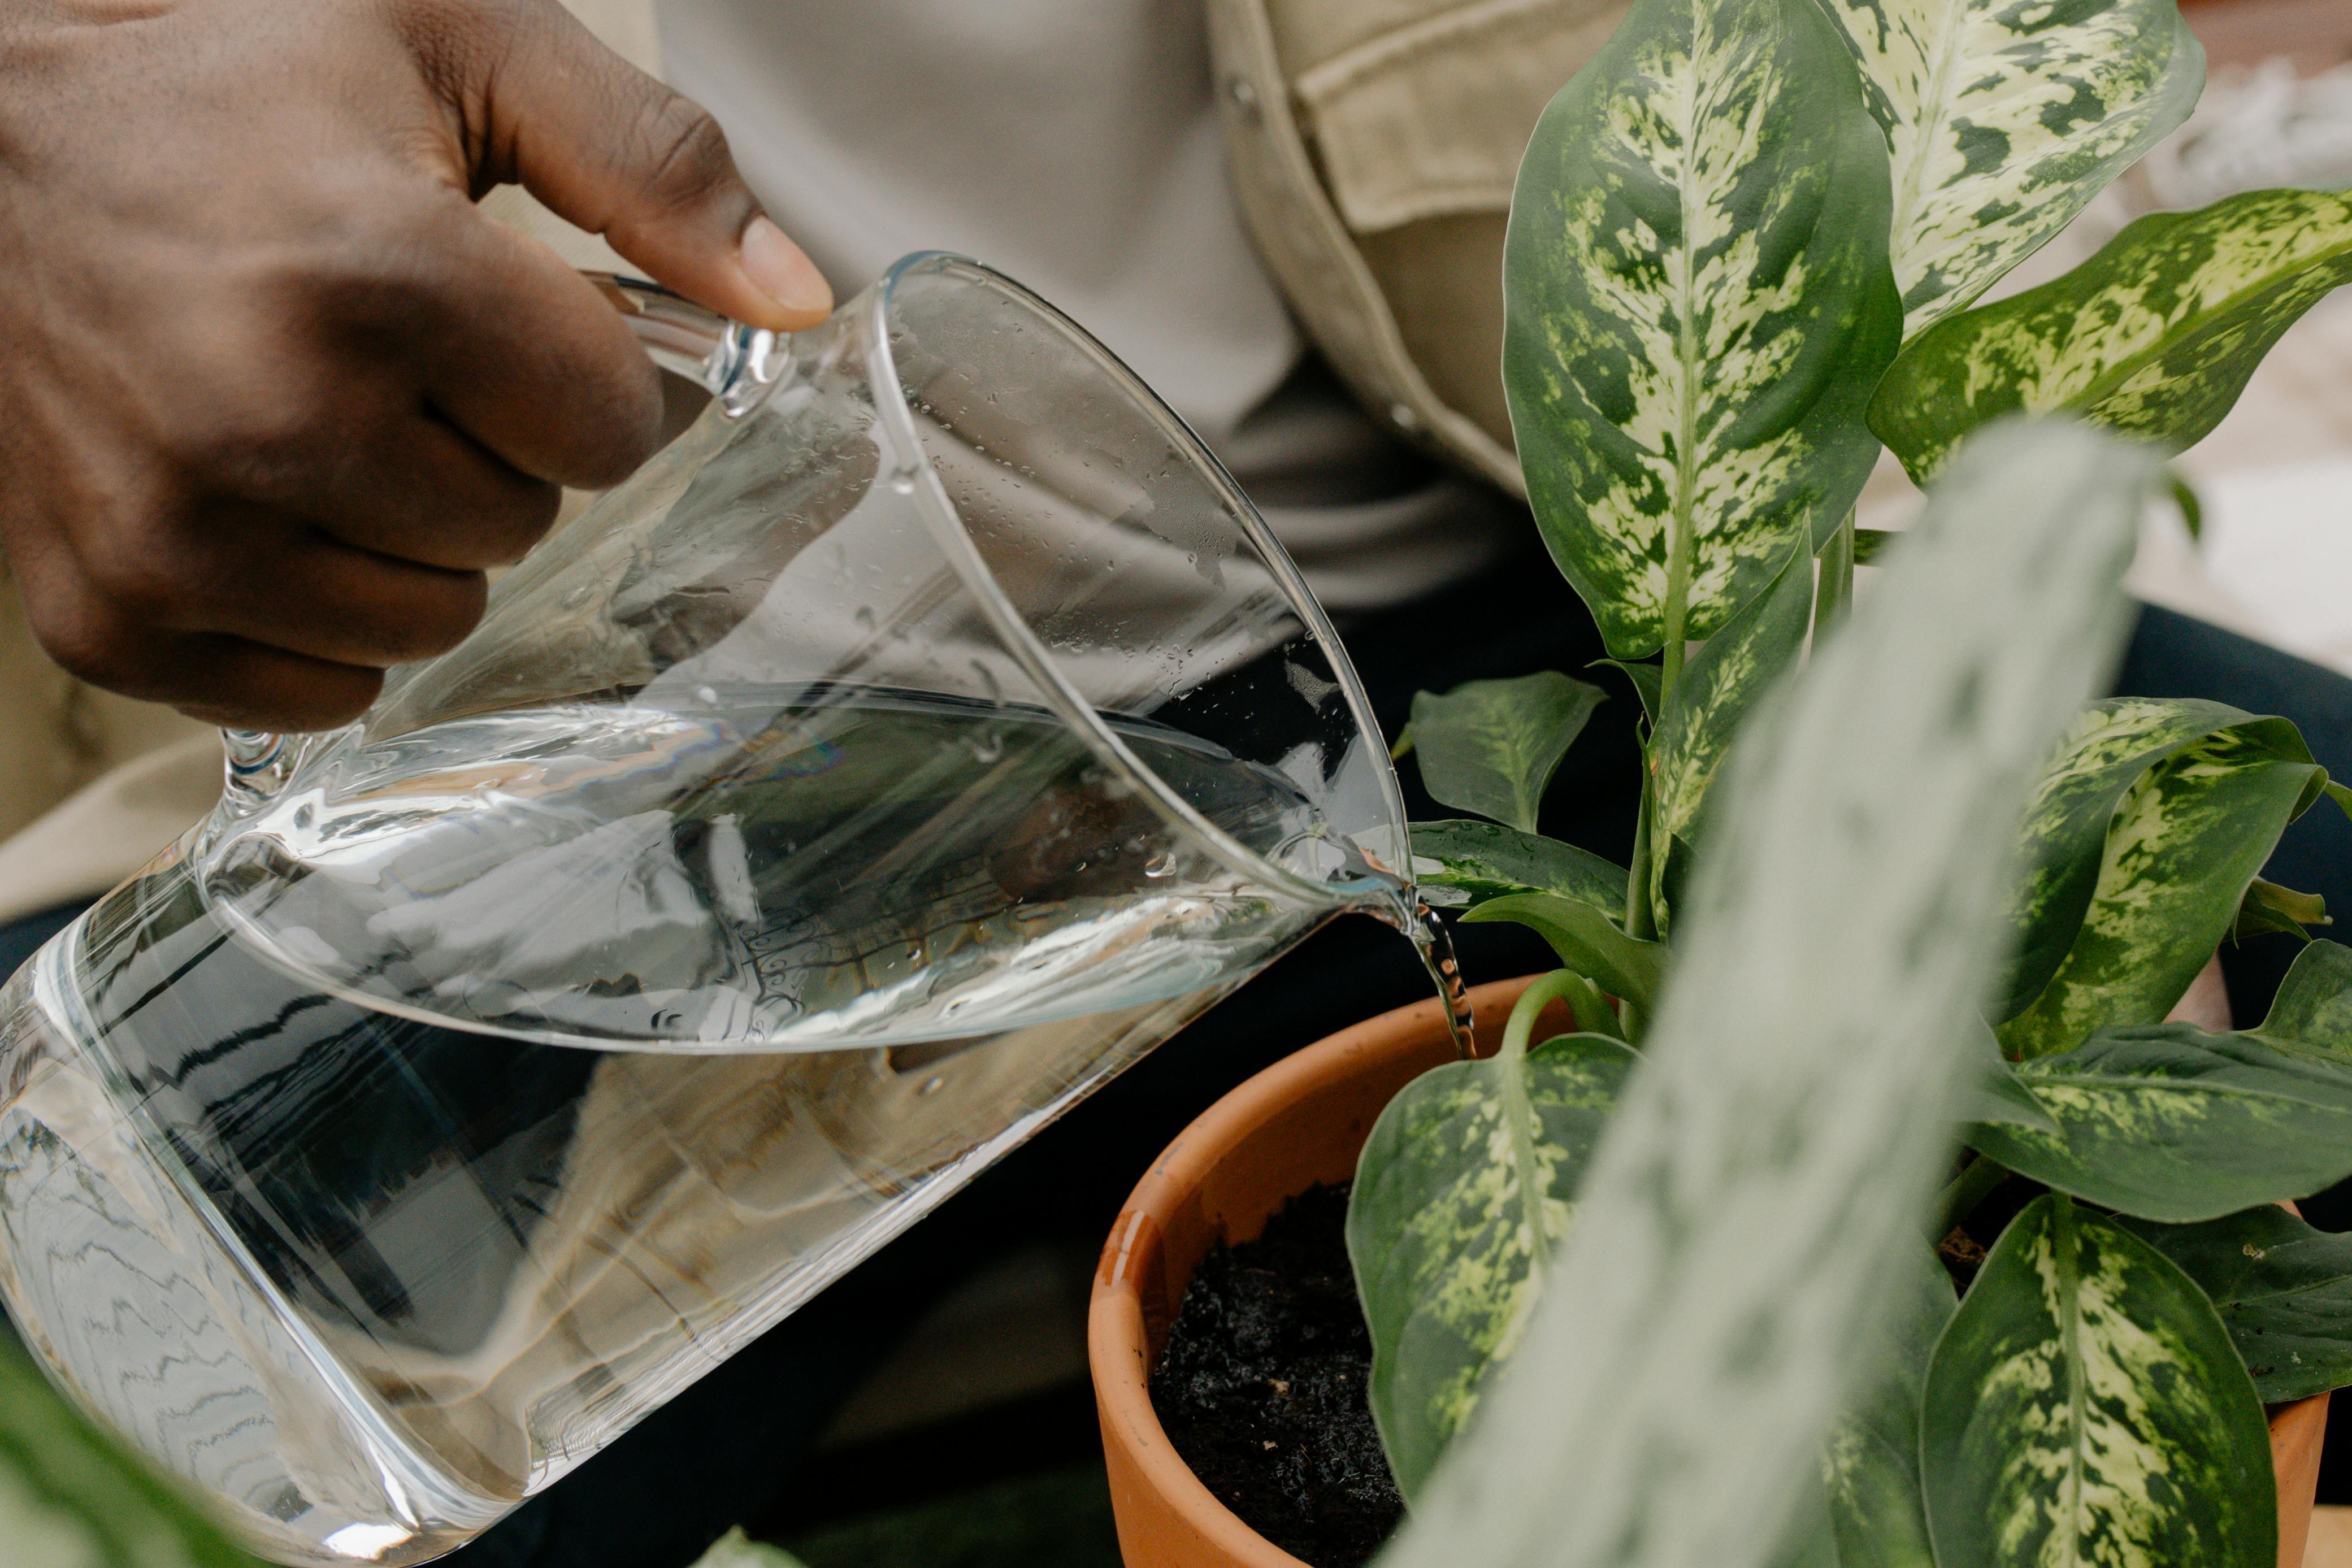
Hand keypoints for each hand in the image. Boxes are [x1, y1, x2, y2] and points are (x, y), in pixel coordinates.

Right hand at [0, 0, 830, 729]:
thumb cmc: (230, 80)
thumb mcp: (457, 43)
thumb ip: (651, 167)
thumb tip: (792, 301)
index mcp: (375, 274)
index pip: (612, 428)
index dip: (579, 367)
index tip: (495, 308)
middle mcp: (268, 420)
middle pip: (521, 527)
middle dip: (485, 445)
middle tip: (375, 344)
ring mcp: (176, 535)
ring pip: (430, 619)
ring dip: (407, 535)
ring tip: (310, 411)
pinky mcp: (113, 614)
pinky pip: (323, 687)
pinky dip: (318, 616)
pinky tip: (256, 496)